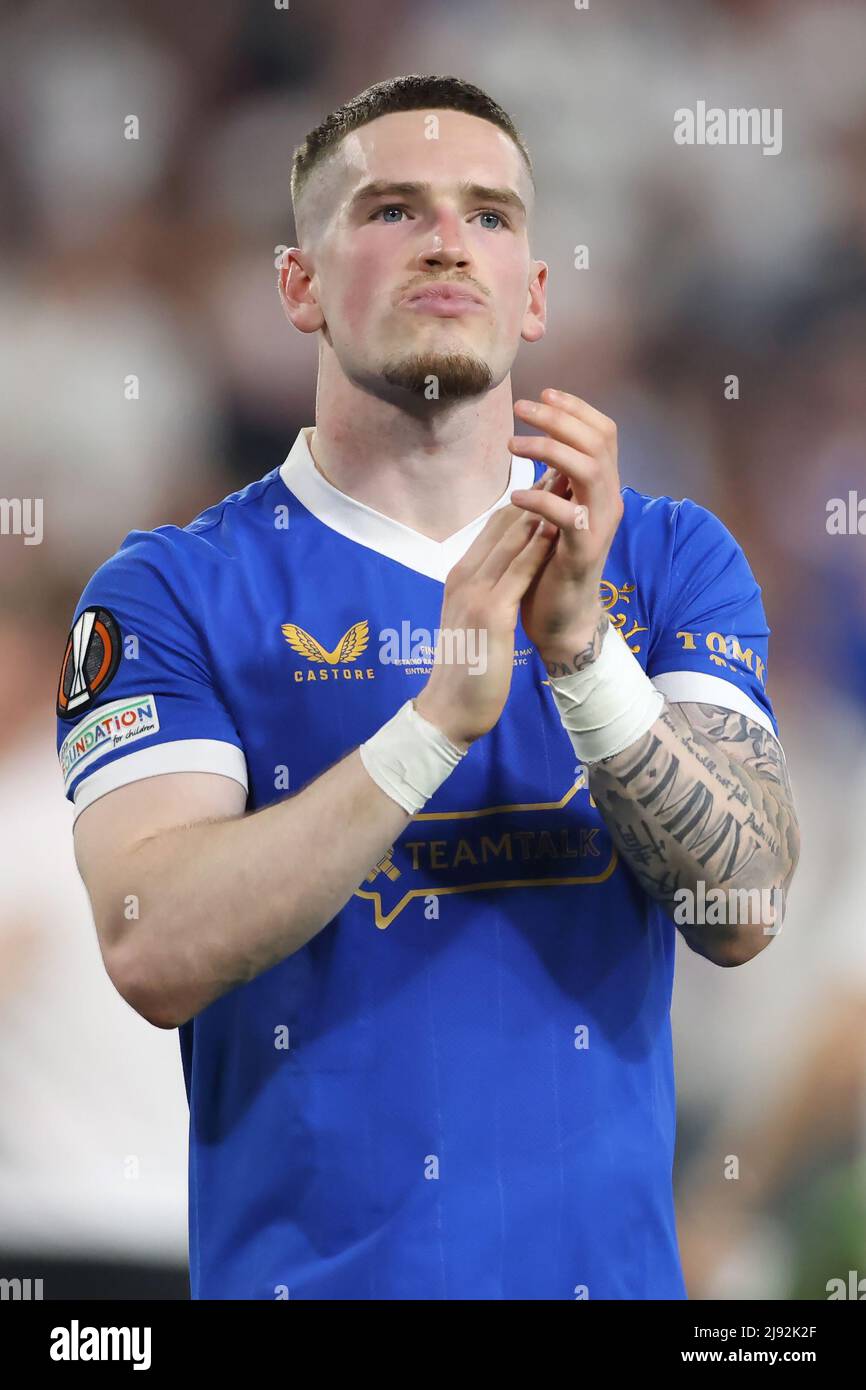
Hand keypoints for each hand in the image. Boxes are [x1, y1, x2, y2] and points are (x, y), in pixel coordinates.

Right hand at [415, 499, 555, 748]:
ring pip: (510, 540)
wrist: (447, 709)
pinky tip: (556, 528)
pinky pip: (517, 572)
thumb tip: (503, 576)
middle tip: (565, 464)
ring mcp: (476, 594)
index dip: (524, 502)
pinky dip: (537, 546)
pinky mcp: (490, 614)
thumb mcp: (470, 621)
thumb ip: (483, 593)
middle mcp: (465, 578)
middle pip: (503, 525)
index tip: (550, 478)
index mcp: (461, 579)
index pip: (493, 530)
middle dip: (536, 494)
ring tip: (567, 482)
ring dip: (541, 509)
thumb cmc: (464, 671)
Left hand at [508, 389, 623, 669]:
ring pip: (589, 470)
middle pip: (598, 442)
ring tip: (514, 446)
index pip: (603, 432)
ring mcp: (599, 526)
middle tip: (521, 408)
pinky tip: (514, 497)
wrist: (562, 620)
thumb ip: (556, 483)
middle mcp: (609, 502)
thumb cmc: (551, 565)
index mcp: (602, 489)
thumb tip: (542, 446)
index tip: (543, 393)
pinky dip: (540, 500)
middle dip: (558, 418)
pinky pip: (568, 515)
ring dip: (549, 450)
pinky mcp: (583, 552)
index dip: (576, 408)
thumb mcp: (556, 514)